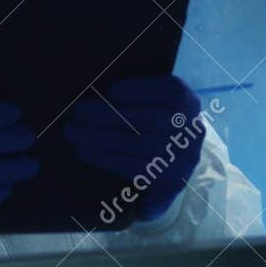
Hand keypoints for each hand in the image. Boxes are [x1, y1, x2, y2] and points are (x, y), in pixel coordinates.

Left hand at [62, 76, 202, 221]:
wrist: (162, 175)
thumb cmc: (148, 130)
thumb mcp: (148, 107)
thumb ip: (131, 96)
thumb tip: (95, 85)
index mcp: (188, 102)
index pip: (171, 90)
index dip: (141, 89)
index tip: (110, 90)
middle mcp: (193, 129)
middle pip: (148, 119)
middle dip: (106, 115)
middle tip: (76, 113)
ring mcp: (185, 158)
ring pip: (138, 144)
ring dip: (99, 138)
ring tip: (73, 132)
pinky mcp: (171, 181)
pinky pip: (134, 167)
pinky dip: (104, 158)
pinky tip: (83, 151)